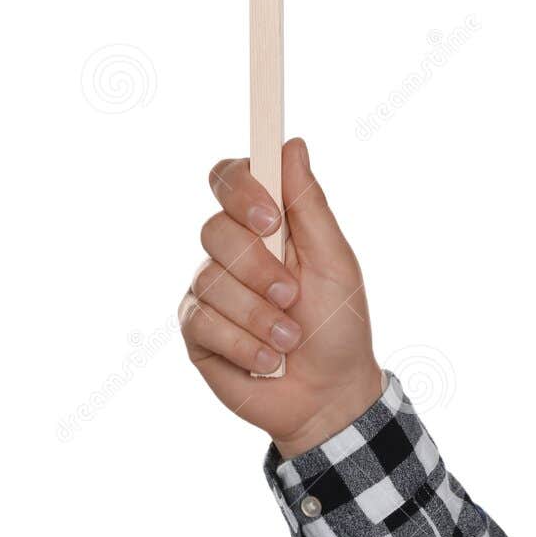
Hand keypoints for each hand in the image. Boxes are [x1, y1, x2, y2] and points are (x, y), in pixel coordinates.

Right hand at [179, 138, 382, 458]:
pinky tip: (267, 358)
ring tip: (289, 336)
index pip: (229, 178)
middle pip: (215, 228)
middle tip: (291, 295)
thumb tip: (291, 143)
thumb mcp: (335, 261)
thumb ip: (310, 203)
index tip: (269, 218)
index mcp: (265, 222)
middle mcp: (231, 249)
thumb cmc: (339, 322)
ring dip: (259, 315)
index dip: (240, 189)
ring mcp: (210, 289)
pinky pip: (203, 321)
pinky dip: (244, 343)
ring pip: (211, 280)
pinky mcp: (197, 330)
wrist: (329, 393)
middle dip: (258, 268)